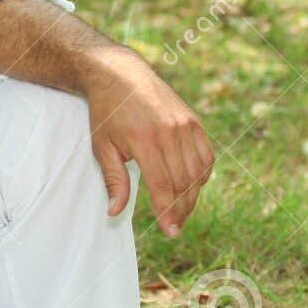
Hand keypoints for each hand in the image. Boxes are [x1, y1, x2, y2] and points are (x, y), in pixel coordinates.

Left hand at [83, 48, 213, 236]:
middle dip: (181, 210)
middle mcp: (170, 132)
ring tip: (182, 212)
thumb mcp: (101, 147)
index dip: (168, 212)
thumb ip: (113, 181)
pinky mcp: (193, 121)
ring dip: (193, 196)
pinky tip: (192, 186)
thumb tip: (115, 213)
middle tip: (175, 227)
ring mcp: (186, 125)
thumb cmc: (107, 113)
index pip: (163, 185)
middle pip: (184, 182)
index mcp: (145, 140)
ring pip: (198, 171)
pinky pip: (206, 155)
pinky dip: (202, 174)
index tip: (170, 232)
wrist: (120, 75)